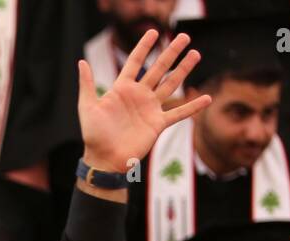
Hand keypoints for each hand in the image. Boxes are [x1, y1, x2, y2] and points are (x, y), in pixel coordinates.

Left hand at [77, 30, 209, 174]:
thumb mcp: (87, 107)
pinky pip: (179, 113)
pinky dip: (193, 106)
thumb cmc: (93, 135)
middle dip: (171, 53)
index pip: (135, 62)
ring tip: (195, 54)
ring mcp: (150, 108)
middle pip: (158, 68)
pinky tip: (207, 98)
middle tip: (184, 37)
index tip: (153, 32)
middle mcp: (139, 96)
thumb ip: (87, 84)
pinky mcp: (158, 123)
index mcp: (122, 89)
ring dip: (183, 70)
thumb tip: (82, 62)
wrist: (104, 159)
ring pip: (171, 84)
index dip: (144, 46)